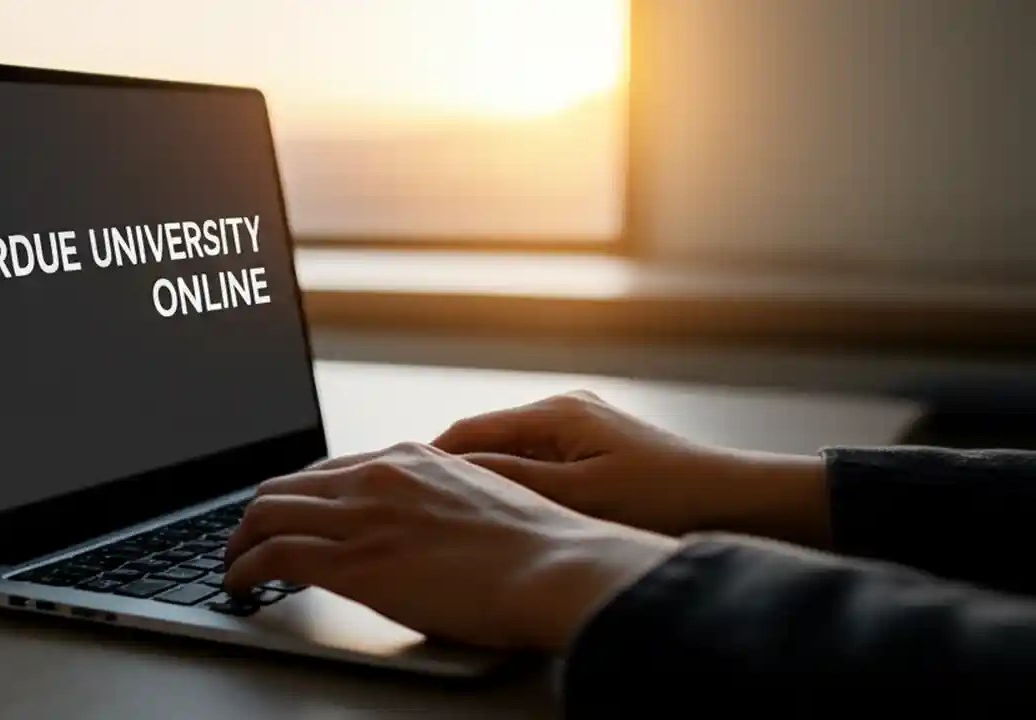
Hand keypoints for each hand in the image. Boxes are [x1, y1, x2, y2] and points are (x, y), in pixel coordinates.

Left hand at [224, 442, 677, 651]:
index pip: (329, 469)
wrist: (554, 568)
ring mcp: (363, 516)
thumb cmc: (535, 547)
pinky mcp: (354, 563)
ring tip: (234, 564)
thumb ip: (438, 500)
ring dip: (240, 540)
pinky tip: (241, 583)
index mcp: (410, 458)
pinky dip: (245, 568)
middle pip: (286, 484)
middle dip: (257, 514)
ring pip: (267, 512)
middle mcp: (378, 476)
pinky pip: (274, 554)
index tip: (288, 515)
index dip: (298, 495)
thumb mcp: (480, 500)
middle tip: (247, 541)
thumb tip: (420, 523)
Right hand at [432, 390, 831, 547]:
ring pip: (513, 455)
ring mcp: (583, 430)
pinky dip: (519, 487)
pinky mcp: (598, 452)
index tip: (398, 486)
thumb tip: (452, 469)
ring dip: (488, 482)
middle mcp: (565, 411)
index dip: (430, 460)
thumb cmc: (667, 497)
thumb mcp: (580, 494)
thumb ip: (514, 479)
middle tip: (419, 507)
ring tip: (459, 517)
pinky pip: (540, 465)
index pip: (469, 431)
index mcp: (556, 413)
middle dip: (455, 472)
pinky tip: (512, 516)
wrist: (738, 502)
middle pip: (488, 440)